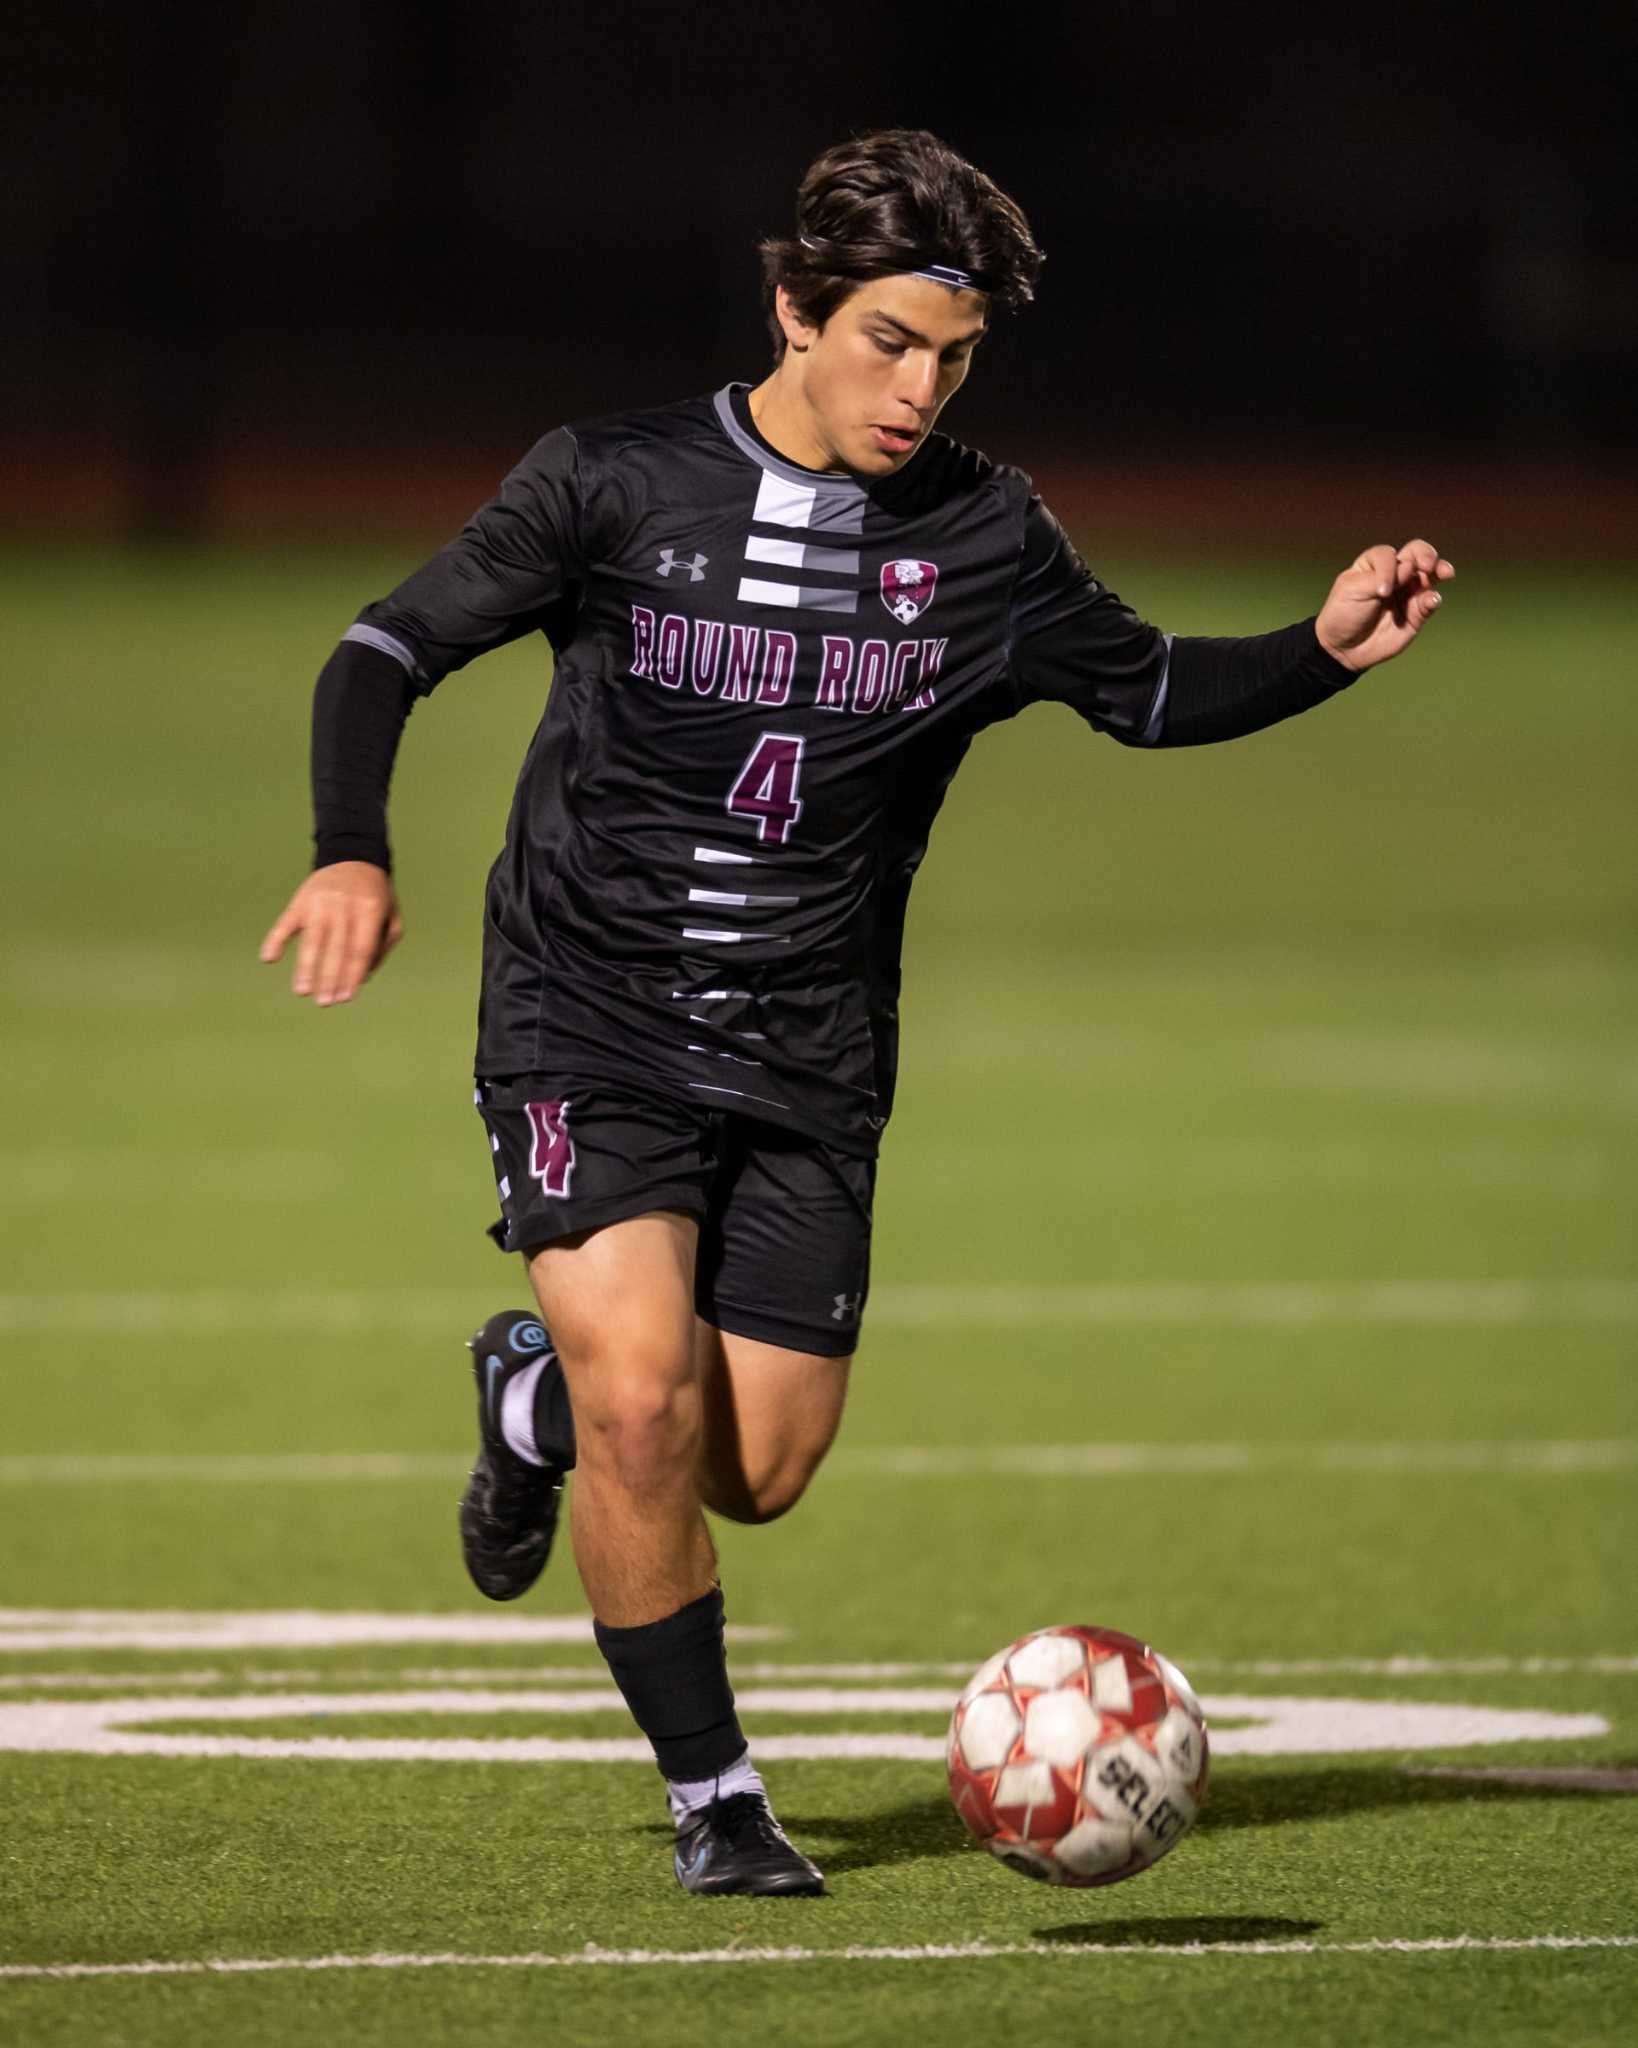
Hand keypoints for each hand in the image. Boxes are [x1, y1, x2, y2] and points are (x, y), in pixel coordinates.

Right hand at [259, 861, 403, 1006]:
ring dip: (306, 967)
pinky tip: (268, 958)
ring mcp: (320, 902)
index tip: (346, 997)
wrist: (353, 856)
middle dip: (330, 979)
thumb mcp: (392, 915)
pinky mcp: (301, 900)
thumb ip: (382, 946)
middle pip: (336, 949)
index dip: (352, 975)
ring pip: (312, 940)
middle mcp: (343, 906)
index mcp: (369, 910)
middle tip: (325, 1003)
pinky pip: (286, 922)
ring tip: (302, 991)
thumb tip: (362, 977)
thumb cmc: (375, 894)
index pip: (359, 949)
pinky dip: (275, 939)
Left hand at [1315, 540, 1454, 673]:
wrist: (1344, 648)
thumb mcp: (1353, 590)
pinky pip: (1430, 601)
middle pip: (1417, 554)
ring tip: (1445, 573)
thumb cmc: (1344, 613)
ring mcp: (1408, 592)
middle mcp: (1395, 574)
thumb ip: (1383, 577)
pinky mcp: (1416, 613)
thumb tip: (1412, 568)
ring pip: (1430, 574)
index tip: (1382, 591)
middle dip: (1426, 555)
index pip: (1390, 555)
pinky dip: (1433, 599)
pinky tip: (1431, 600)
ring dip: (1439, 569)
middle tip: (1427, 565)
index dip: (1390, 568)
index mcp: (1375, 564)